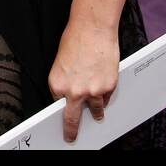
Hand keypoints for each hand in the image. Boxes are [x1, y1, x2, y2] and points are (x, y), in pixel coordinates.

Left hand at [48, 20, 119, 143]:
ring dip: (96, 112)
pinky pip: (106, 98)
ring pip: (95, 110)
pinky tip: (104, 89)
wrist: (93, 28)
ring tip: (97, 114)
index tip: (61, 120)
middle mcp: (73, 91)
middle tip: (71, 137)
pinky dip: (105, 96)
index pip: (58, 103)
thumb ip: (65, 80)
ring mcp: (92, 91)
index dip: (62, 105)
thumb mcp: (61, 62)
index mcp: (57, 85)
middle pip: (72, 119)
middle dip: (72, 130)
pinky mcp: (108, 87)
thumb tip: (70, 93)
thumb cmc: (75, 39)